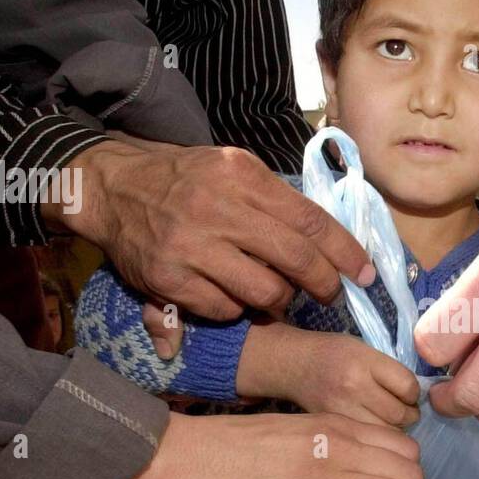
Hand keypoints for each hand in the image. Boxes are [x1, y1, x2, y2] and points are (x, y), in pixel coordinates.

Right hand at [52, 139, 375, 319]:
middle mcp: (218, 209)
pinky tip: (232, 296)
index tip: (365, 273)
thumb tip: (332, 243)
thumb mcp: (233, 168)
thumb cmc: (186, 180)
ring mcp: (191, 246)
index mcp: (242, 176)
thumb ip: (277, 200)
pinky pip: (225, 309)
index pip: (309, 220)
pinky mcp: (169, 279)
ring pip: (264, 291)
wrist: (114, 188)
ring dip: (279, 300)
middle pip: (295, 259)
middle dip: (323, 284)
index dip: (344, 252)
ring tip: (276, 294)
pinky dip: (237, 310)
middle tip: (330, 293)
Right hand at [238, 324, 420, 427]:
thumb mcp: (365, 350)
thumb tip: (417, 399)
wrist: (295, 365)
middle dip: (410, 415)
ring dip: (396, 430)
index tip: (410, 394)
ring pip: (386, 433)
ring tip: (390, 420)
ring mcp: (342, 410)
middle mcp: (353, 386)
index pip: (407, 386)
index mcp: (364, 361)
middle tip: (406, 411)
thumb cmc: (335, 354)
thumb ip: (390, 372)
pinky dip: (378, 438)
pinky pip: (368, 439)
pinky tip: (374, 428)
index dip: (415, 393)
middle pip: (399, 414)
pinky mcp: (334, 427)